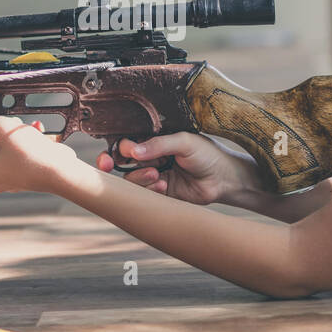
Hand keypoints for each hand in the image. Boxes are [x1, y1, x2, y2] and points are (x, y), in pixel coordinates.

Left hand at [0, 116, 80, 193]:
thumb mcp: (8, 130)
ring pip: (1, 154)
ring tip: (19, 127)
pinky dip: (24, 142)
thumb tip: (0, 126)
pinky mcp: (26, 174)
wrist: (62, 172)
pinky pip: (20, 155)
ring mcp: (11, 178)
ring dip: (7, 139)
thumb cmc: (32, 157)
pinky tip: (34, 131)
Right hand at [96, 133, 254, 205]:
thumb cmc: (207, 154)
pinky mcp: (158, 192)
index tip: (121, 151)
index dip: (119, 146)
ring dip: (139, 177)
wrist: (224, 179)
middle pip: (120, 160)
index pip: (127, 141)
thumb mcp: (184, 142)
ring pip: (130, 178)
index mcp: (154, 139)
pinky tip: (164, 186)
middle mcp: (150, 156)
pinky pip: (143, 193)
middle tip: (108, 165)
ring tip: (157, 174)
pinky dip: (150, 190)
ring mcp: (153, 174)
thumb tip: (132, 150)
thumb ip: (158, 144)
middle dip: (111, 163)